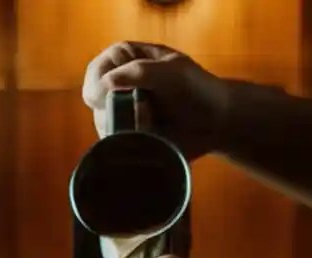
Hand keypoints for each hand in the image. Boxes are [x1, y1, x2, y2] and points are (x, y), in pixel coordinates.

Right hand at [83, 42, 230, 159]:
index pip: (97, 72)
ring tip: (154, 126)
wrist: (216, 122)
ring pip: (104, 124)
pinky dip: (131, 144)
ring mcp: (119, 111)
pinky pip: (115, 144)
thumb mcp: (174, 72)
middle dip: (117, 111)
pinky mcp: (125, 136)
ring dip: (128, 129)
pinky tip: (151, 139)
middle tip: (145, 113)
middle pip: (95, 101)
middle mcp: (116, 84)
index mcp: (124, 59)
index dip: (102, 86)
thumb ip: (141, 72)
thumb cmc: (197, 89)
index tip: (114, 97)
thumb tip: (105, 83)